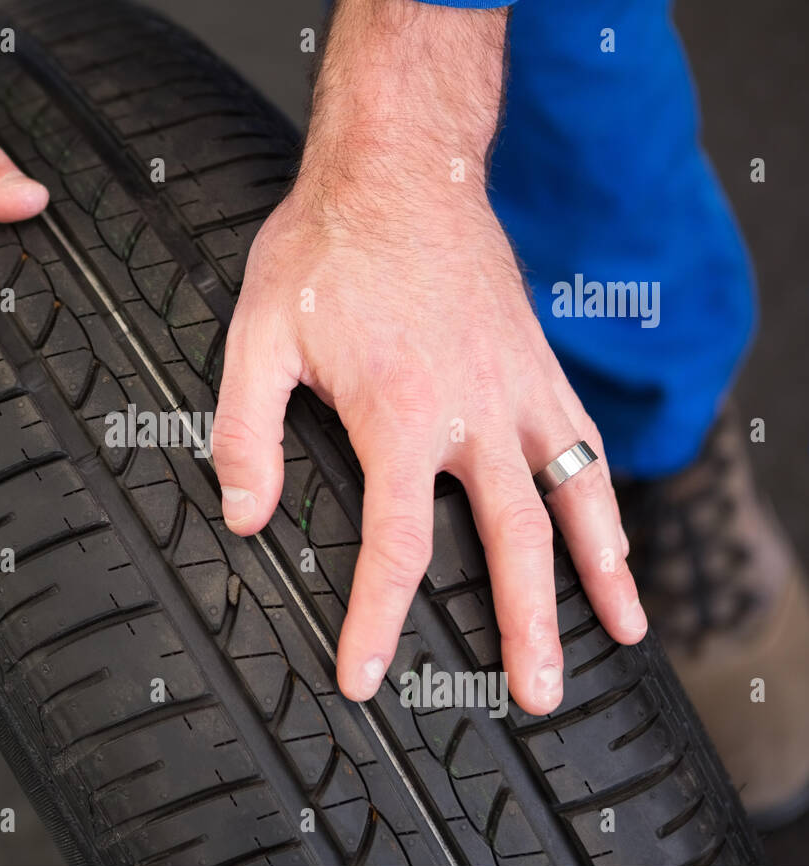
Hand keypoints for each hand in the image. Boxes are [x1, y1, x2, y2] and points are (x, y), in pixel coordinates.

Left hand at [209, 0, 644, 715]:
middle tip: (538, 699)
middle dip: (524, 627)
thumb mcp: (257, 335)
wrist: (401, 167)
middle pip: (514, 541)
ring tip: (619, 636)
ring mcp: (518, 388)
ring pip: (574, 496)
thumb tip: (245, 518)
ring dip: (599, 572)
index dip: (379, 621)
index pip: (396, 544)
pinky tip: (611, 537)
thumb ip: (246, 432)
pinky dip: (605, 499)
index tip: (365, 679)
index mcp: (400, 414)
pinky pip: (587, 443)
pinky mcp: (539, 365)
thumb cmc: (325, 250)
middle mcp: (474, 411)